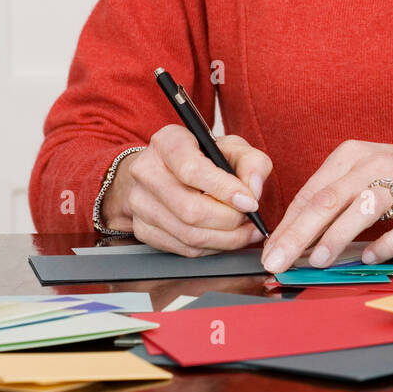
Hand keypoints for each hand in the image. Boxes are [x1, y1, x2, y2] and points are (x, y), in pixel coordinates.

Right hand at [118, 125, 272, 256]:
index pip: (192, 171)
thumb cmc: (202, 157)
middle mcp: (146, 171)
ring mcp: (140, 203)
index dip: (225, 190)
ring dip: (226, 239)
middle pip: (191, 209)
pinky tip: (227, 237)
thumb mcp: (231, 147)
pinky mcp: (142, 229)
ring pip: (189, 235)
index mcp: (167, 142)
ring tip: (246, 230)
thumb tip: (253, 190)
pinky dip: (213, 248)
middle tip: (250, 218)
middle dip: (230, 220)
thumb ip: (251, 162)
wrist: (165, 170)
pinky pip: (184, 249)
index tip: (250, 202)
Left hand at [260, 140, 392, 272]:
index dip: (287, 224)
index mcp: (352, 156)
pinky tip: (370, 258)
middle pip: (327, 201)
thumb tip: (295, 233)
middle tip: (277, 260)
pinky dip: (385, 244)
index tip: (269, 249)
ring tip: (316, 260)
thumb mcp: (366, 173)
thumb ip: (334, 198)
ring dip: (336, 237)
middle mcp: (374, 165)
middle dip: (297, 234)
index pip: (311, 193)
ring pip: (361, 211)